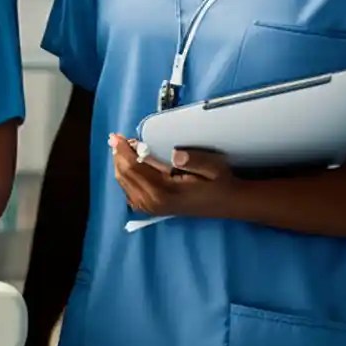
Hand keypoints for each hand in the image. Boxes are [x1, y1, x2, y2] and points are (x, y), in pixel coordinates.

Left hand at [110, 134, 235, 217]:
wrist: (228, 203)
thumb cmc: (219, 183)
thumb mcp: (213, 167)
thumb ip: (194, 160)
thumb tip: (174, 154)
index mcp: (165, 192)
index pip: (134, 168)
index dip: (123, 151)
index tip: (117, 136)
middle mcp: (153, 202)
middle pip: (124, 175)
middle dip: (119, 155)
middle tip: (117, 139)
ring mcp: (151, 208)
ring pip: (124, 183)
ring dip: (120, 164)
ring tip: (122, 148)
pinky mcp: (153, 209)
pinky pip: (129, 192)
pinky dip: (125, 176)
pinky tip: (128, 165)